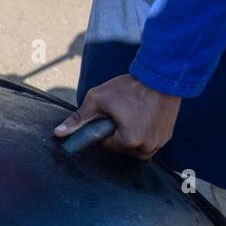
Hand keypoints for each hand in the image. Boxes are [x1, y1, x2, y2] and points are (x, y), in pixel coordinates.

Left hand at [53, 74, 180, 160]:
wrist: (161, 76)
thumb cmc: (131, 86)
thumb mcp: (98, 99)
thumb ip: (78, 119)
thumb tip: (59, 133)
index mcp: (129, 141)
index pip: (106, 146)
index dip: (104, 130)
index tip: (110, 116)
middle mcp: (146, 147)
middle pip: (121, 149)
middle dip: (118, 134)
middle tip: (122, 113)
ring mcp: (159, 143)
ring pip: (136, 149)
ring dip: (131, 137)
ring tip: (133, 116)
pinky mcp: (167, 137)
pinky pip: (150, 144)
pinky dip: (144, 135)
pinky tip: (143, 118)